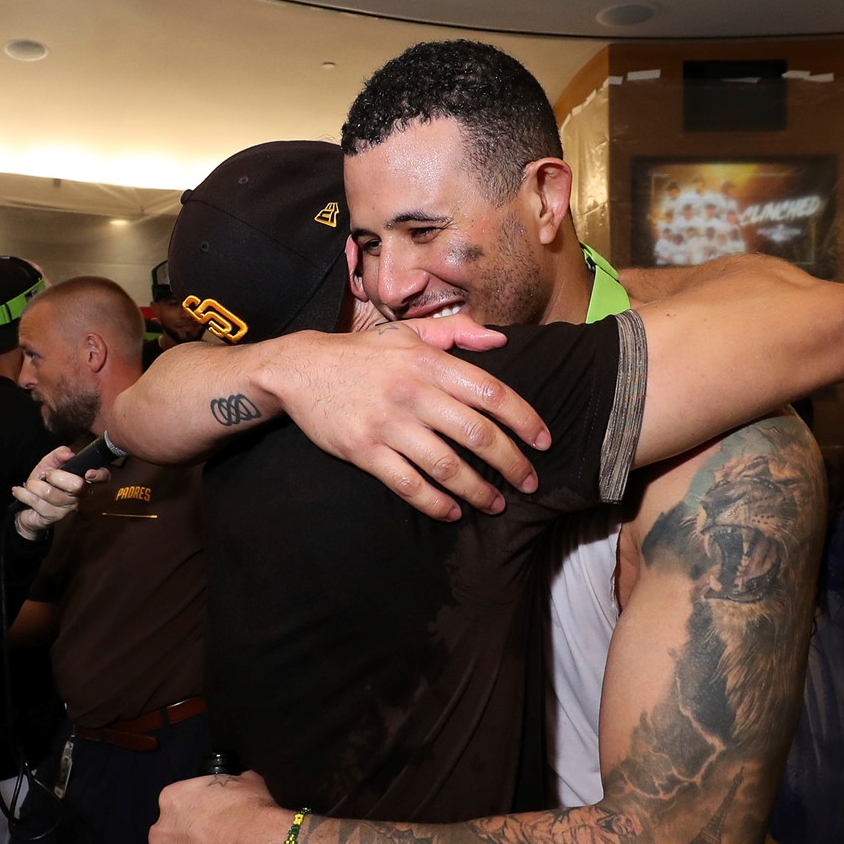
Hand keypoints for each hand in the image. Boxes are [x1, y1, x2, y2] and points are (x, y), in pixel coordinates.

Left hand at [11, 444, 105, 539]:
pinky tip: (19, 491)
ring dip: (34, 485)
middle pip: (76, 485)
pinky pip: (37, 502)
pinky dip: (23, 493)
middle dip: (56, 476)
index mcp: (82, 480)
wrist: (26, 508)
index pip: (102, 478)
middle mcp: (79, 496)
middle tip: (46, 476)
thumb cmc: (42, 484)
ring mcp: (67, 508)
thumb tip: (69, 454)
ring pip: (51, 493)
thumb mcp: (48, 465)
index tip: (88, 472)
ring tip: (30, 484)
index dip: (99, 475)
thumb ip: (58, 455)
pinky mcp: (53, 517)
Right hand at [270, 319, 551, 521]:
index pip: (491, 392)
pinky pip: (408, 484)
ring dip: (478, 489)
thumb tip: (501, 340)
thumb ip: (457, 333)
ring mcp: (387, 423)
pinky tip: (452, 510)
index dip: (524, 420)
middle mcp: (413, 392)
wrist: (300, 369)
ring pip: (446, 465)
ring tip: (496, 503)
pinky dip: (435, 502)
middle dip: (511, 462)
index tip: (543, 442)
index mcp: (430, 363)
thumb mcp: (409, 333)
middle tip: (529, 482)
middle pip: (477, 434)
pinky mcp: (364, 450)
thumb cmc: (363, 354)